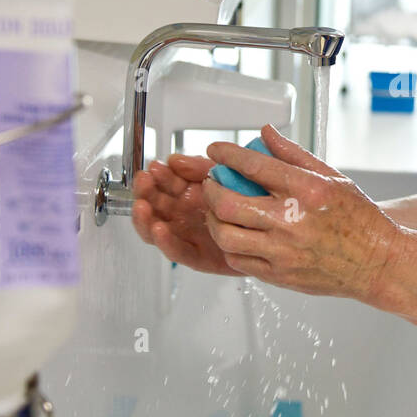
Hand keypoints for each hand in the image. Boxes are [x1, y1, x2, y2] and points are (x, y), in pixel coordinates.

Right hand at [132, 154, 247, 275]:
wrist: (273, 230)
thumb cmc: (251, 200)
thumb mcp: (225, 176)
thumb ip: (200, 167)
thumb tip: (175, 159)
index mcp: (187, 193)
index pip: (163, 183)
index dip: (155, 175)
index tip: (154, 166)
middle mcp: (184, 214)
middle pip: (154, 204)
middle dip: (145, 192)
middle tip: (145, 181)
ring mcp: (188, 235)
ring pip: (157, 228)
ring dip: (145, 218)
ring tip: (143, 206)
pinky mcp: (197, 256)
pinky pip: (177, 251)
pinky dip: (165, 241)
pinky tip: (159, 229)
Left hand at [199, 125, 402, 300]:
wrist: (377, 262)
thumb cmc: (360, 220)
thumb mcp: (332, 177)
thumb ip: (294, 154)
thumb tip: (266, 134)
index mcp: (306, 190)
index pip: (254, 165)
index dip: (227, 154)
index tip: (217, 150)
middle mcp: (291, 221)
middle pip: (227, 203)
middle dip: (211, 189)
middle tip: (213, 182)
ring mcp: (283, 251)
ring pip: (226, 236)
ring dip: (214, 219)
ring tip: (219, 210)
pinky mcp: (279, 275)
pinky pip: (238, 260)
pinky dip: (230, 245)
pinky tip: (236, 235)